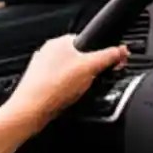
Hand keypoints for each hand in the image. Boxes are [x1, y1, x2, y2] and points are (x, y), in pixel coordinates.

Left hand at [0, 35, 128, 130]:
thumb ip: (110, 56)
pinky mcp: (39, 84)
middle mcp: (48, 52)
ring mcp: (41, 69)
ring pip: (70, 73)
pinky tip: (67, 98)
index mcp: (59, 41)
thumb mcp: (91, 67)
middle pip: (81, 58)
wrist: (29, 111)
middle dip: (90, 70)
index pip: (88, 41)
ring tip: (77, 91)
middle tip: (93, 80)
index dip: (102, 53)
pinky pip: (60, 85)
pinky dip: (66, 91)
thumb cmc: (52, 87)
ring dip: (79, 81)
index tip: (109, 63)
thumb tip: (122, 50)